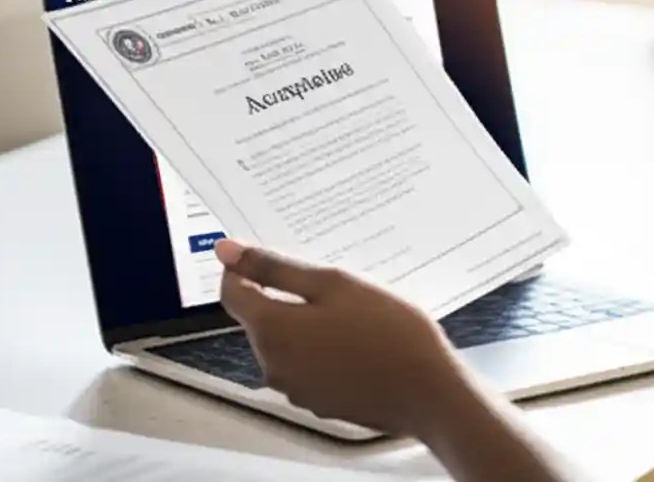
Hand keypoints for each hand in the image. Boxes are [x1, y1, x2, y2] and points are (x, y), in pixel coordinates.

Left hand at [215, 239, 465, 437]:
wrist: (428, 391)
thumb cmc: (388, 331)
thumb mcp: (335, 285)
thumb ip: (276, 268)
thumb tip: (225, 250)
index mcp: (271, 330)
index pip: (232, 293)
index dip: (244, 270)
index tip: (270, 256)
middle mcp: (272, 365)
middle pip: (261, 320)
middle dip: (287, 298)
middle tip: (334, 285)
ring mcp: (295, 390)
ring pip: (287, 344)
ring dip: (308, 325)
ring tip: (354, 315)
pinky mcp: (318, 403)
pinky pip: (308, 367)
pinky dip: (323, 351)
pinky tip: (359, 343)